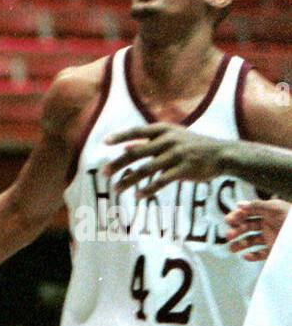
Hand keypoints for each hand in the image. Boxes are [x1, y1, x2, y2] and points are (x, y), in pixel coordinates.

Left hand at [104, 123, 225, 198]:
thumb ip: (150, 142)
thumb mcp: (172, 137)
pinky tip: (138, 196)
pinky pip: (161, 181)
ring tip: (116, 189)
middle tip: (103, 174)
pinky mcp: (184, 170)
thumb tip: (125, 147)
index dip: (120, 136)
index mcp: (163, 130)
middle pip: (136, 153)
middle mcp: (167, 140)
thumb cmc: (193, 146)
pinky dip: (148, 189)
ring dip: (129, 180)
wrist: (222, 153)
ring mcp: (176, 155)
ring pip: (146, 169)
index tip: (104, 142)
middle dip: (117, 164)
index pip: (136, 131)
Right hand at [223, 198, 289, 261]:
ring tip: (231, 249)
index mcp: (266, 212)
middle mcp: (266, 225)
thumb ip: (257, 205)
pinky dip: (253, 256)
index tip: (229, 221)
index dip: (237, 216)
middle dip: (236, 231)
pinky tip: (246, 256)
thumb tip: (239, 204)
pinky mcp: (274, 250)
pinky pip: (261, 254)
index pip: (247, 214)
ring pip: (250, 241)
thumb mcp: (275, 208)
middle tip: (228, 235)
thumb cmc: (290, 217)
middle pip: (246, 227)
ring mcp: (270, 238)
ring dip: (240, 244)